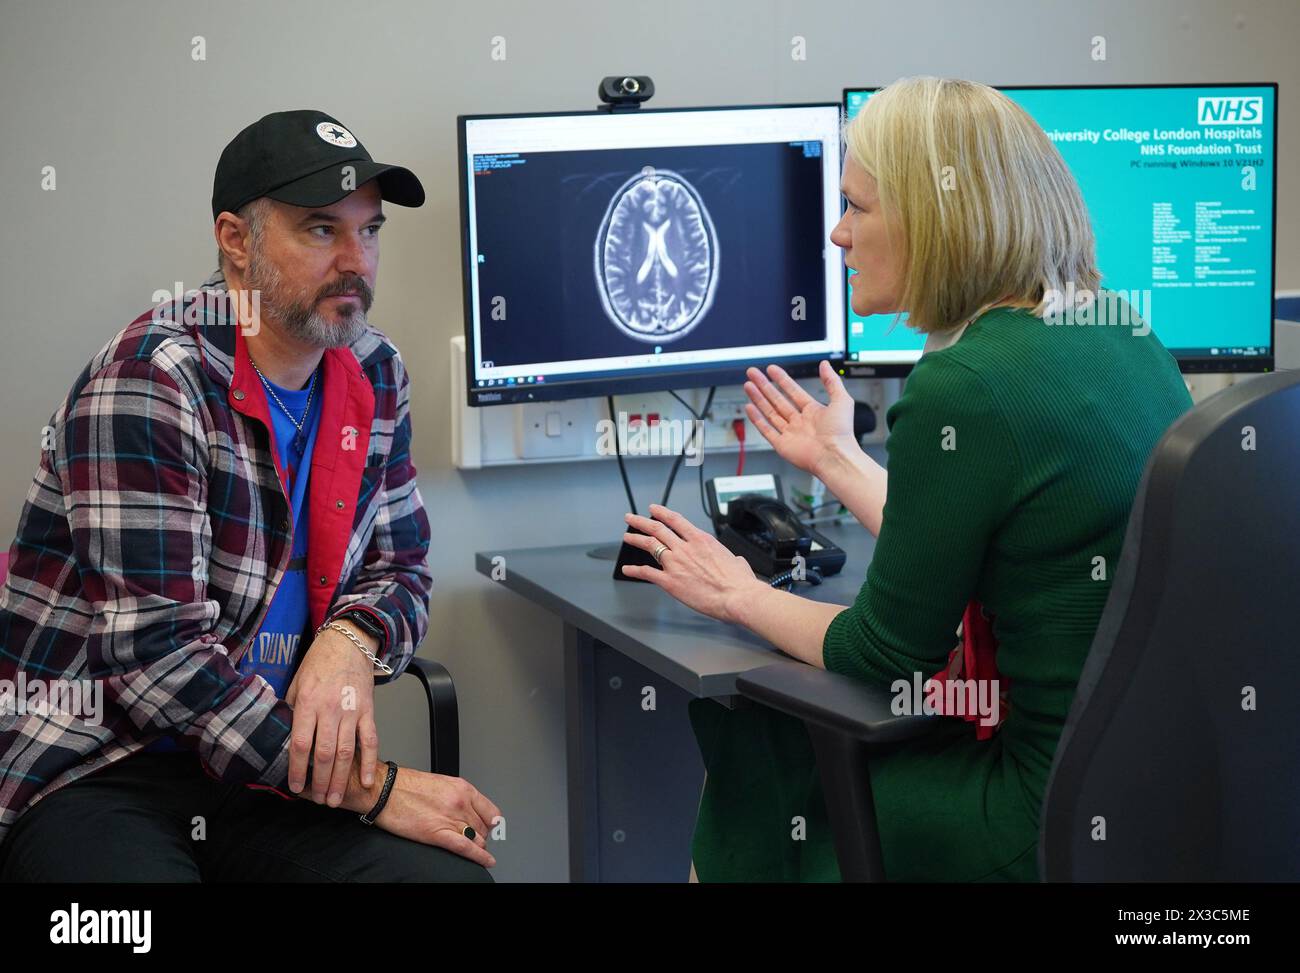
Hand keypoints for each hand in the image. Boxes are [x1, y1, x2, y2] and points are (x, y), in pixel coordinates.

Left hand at [285, 623, 378, 805]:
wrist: (348, 643)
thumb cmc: (319, 663)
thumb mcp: (296, 684)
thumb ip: (291, 711)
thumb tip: (283, 738)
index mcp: (308, 703)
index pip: (301, 744)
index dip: (297, 769)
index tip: (295, 786)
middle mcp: (330, 709)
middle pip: (324, 754)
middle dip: (320, 782)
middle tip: (318, 800)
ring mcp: (351, 711)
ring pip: (346, 752)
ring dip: (340, 779)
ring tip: (334, 798)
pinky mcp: (368, 710)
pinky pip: (370, 740)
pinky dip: (369, 762)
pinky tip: (364, 780)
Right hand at [359, 764, 501, 868]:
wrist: (384, 790)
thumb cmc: (405, 787)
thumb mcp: (440, 784)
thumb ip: (457, 797)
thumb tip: (466, 810)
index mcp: (462, 788)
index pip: (491, 811)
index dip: (491, 824)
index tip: (490, 829)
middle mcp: (460, 802)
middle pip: (484, 827)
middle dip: (482, 836)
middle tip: (475, 839)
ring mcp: (451, 818)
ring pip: (478, 839)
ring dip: (477, 846)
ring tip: (472, 849)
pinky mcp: (438, 834)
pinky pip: (467, 848)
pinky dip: (479, 857)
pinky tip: (486, 862)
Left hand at [621, 504, 765, 623]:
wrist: (736, 596)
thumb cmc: (738, 582)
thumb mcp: (737, 561)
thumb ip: (732, 559)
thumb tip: (736, 562)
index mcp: (701, 540)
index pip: (675, 520)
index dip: (661, 512)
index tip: (653, 509)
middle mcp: (685, 548)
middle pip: (657, 529)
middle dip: (641, 522)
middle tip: (632, 518)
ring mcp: (676, 563)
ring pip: (650, 545)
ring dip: (636, 539)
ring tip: (628, 537)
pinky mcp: (670, 581)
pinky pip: (647, 572)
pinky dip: (635, 570)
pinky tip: (628, 569)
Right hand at [744, 360, 857, 477]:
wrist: (835, 456)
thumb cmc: (841, 433)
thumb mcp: (842, 400)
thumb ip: (832, 381)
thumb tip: (825, 365)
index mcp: (813, 411)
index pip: (793, 391)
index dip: (782, 379)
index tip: (771, 370)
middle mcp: (800, 422)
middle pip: (777, 399)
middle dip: (764, 385)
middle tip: (754, 374)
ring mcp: (790, 433)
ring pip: (770, 412)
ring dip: (758, 398)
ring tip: (748, 386)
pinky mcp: (782, 445)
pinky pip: (766, 430)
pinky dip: (757, 419)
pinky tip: (750, 407)